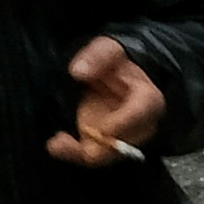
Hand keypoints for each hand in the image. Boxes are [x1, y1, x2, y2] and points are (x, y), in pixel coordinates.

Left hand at [52, 37, 166, 164]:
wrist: (118, 74)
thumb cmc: (118, 61)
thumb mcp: (109, 49)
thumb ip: (97, 57)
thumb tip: (78, 71)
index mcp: (147, 99)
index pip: (141, 113)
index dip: (122, 123)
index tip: (102, 129)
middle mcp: (140, 125)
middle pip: (124, 144)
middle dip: (97, 147)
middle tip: (66, 141)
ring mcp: (123, 137)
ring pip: (106, 154)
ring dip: (80, 152)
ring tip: (56, 144)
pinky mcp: (106, 143)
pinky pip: (92, 155)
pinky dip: (74, 152)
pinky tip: (56, 145)